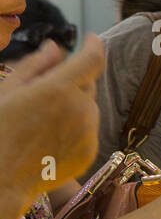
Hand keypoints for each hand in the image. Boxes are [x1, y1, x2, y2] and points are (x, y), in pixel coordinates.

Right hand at [0, 36, 104, 218]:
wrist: (1, 179)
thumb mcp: (7, 91)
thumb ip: (35, 66)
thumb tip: (55, 47)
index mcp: (58, 90)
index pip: (92, 59)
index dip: (94, 45)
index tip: (91, 39)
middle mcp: (81, 110)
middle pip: (88, 84)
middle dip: (71, 83)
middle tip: (41, 95)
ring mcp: (89, 133)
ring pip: (88, 108)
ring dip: (72, 107)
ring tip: (40, 122)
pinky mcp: (91, 152)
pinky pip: (88, 131)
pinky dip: (75, 129)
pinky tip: (47, 139)